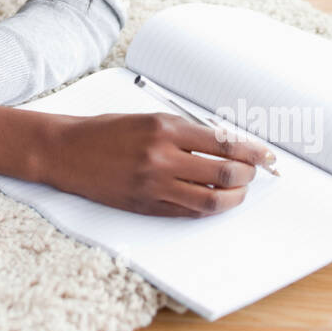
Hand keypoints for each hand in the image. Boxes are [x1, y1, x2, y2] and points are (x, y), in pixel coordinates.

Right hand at [47, 112, 275, 216]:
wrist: (67, 151)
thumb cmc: (106, 131)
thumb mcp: (147, 119)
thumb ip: (184, 132)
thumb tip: (223, 145)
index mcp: (164, 127)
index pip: (222, 142)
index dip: (251, 151)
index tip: (265, 154)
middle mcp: (161, 156)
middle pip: (223, 172)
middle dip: (247, 174)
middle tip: (253, 172)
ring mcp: (154, 184)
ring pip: (210, 198)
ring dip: (233, 196)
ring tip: (238, 190)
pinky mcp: (146, 204)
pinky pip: (188, 211)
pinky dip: (207, 207)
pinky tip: (213, 200)